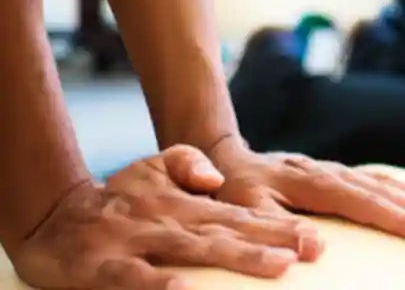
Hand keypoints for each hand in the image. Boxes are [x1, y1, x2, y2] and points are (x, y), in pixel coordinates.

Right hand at [8, 146, 310, 289]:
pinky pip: (133, 278)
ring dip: (236, 257)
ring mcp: (136, 242)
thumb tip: (216, 174)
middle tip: (313, 249)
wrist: (51, 219)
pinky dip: (158, 284)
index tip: (316, 237)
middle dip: (273, 241)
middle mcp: (168, 221)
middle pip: (229, 231)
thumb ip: (188, 164)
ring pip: (193, 250)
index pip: (241, 215)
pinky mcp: (102, 267)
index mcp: (185, 205)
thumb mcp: (151, 168)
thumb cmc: (116, 199)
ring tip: (277, 266)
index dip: (279, 225)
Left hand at [203, 137, 404, 252]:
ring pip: (385, 183)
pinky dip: (403, 189)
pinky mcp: (334, 173)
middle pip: (384, 191)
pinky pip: (376, 180)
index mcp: (314, 182)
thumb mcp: (242, 209)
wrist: (218, 156)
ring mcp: (334, 170)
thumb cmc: (229, 190)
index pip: (366, 203)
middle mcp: (330, 172)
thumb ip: (274, 227)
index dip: (401, 219)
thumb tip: (316, 248)